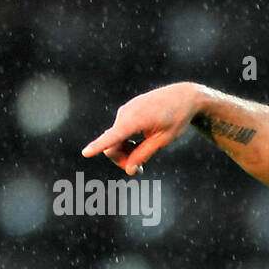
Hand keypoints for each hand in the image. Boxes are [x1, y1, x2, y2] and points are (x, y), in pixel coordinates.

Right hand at [82, 82, 203, 174]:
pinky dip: (126, 142)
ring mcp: (125, 111)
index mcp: (136, 119)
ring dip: (125, 152)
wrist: (183, 97)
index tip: (85, 153)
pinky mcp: (126, 112)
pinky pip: (120, 131)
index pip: (114, 136)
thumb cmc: (176, 119)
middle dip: (122, 159)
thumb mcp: (163, 140)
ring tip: (142, 159)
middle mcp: (126, 113)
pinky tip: (139, 144)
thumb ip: (144, 154)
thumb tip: (128, 170)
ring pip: (115, 139)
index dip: (98, 146)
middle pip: (112, 144)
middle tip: (139, 171)